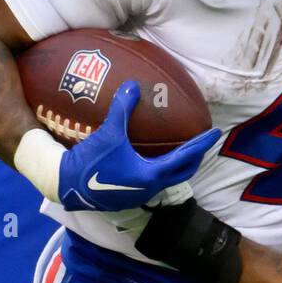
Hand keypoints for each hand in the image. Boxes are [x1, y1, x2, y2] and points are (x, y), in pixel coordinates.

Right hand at [57, 81, 220, 211]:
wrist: (66, 184)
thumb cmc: (90, 161)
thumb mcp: (108, 133)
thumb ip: (122, 109)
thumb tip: (132, 85)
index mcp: (151, 173)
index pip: (186, 157)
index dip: (201, 144)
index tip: (215, 133)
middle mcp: (150, 187)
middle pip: (183, 172)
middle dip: (194, 157)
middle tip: (201, 143)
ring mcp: (140, 194)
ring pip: (167, 180)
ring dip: (177, 166)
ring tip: (181, 151)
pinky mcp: (128, 197)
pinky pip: (152, 182)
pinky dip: (159, 170)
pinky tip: (151, 161)